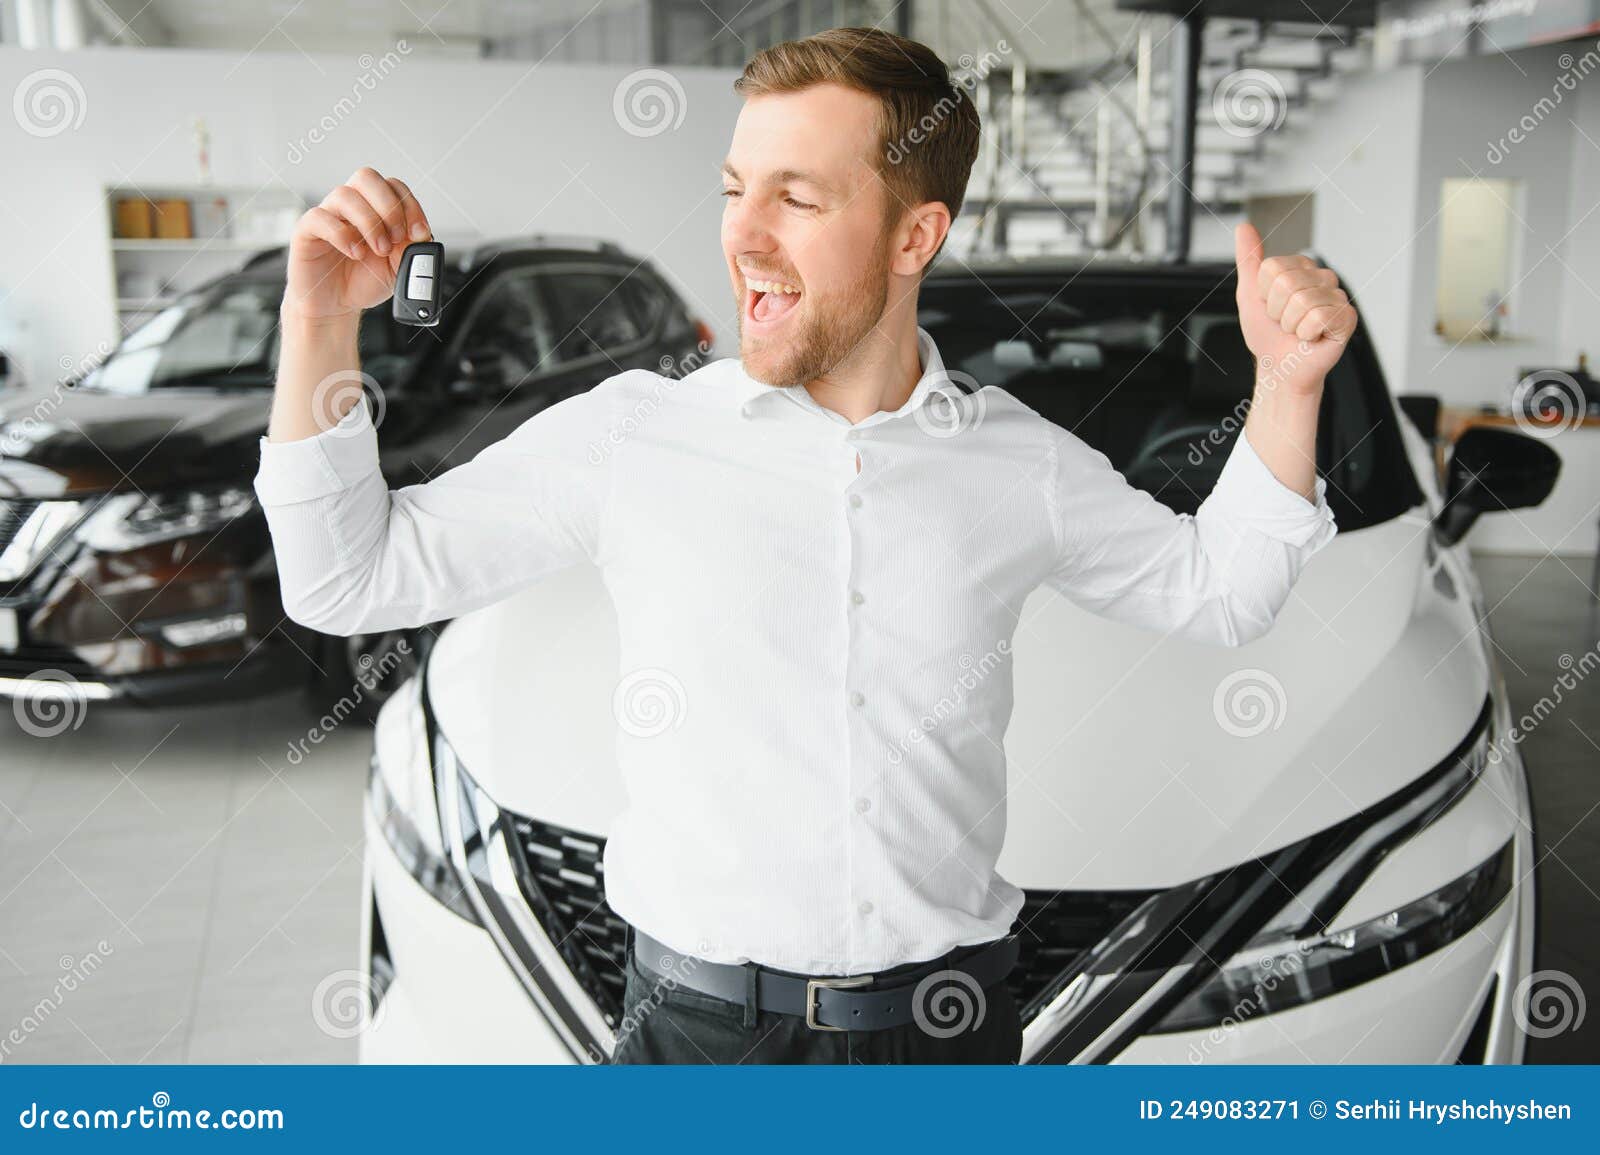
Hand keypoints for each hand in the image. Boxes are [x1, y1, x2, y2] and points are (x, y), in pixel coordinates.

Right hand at [283, 167, 431, 321]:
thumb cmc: (364, 282)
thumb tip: (420, 236)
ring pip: (344, 195)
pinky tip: (355, 253)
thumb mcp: (398, 268)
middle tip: (396, 238)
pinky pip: (319, 217)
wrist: (336, 306)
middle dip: (389, 207)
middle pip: (367, 177)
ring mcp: (328, 216)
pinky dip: (342, 235)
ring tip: (379, 251)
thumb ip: (410, 249)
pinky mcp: (306, 231)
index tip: (419, 233)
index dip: (410, 205)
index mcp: (375, 208)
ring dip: (369, 222)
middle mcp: (351, 207)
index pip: (393, 186)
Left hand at [1233, 221, 1357, 396]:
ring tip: (1297, 330)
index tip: (1271, 307)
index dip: (1264, 294)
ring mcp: (1337, 296)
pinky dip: (1307, 333)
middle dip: (1277, 310)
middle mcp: (1322, 277)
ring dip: (1291, 324)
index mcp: (1300, 267)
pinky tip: (1312, 337)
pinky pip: (1318, 317)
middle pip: (1286, 282)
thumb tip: (1243, 227)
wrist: (1279, 366)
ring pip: (1301, 300)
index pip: (1272, 268)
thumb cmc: (1268, 333)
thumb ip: (1249, 260)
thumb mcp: (1249, 293)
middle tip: (1285, 322)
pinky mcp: (1347, 317)